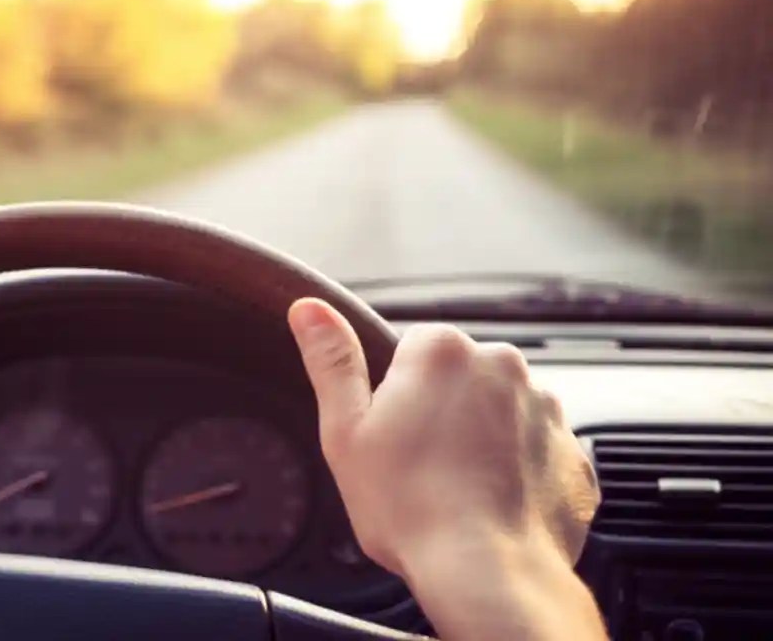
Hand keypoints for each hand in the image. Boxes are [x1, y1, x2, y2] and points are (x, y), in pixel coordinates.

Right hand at [288, 299, 602, 639]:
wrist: (488, 574)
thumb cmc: (409, 506)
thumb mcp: (346, 432)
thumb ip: (331, 362)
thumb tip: (309, 309)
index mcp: (442, 351)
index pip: (412, 349)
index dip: (396, 394)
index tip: (392, 434)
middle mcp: (503, 366)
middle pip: (460, 378)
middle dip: (442, 412)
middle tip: (419, 466)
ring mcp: (547, 410)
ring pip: (501, 413)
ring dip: (482, 439)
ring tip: (456, 490)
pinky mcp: (574, 454)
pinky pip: (537, 452)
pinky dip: (518, 472)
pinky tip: (492, 504)